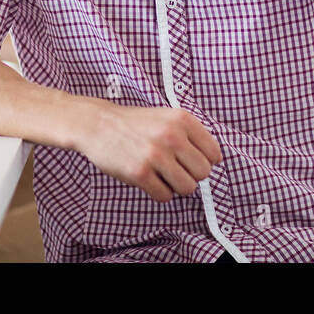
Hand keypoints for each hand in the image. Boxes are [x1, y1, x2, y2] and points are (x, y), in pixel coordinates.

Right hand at [72, 101, 222, 202]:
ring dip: (176, 186)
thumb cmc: (135, 124)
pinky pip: (165, 196)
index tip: (190, 160)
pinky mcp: (140, 173)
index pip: (214, 153)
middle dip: (191, 175)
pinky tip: (149, 179)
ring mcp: (155, 155)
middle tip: (174, 168)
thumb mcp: (167, 117)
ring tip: (162, 175)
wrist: (98, 124)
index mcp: (182, 119)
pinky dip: (159, 192)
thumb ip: (191, 134)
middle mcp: (171, 135)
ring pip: (188, 188)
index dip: (204, 161)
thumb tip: (215, 160)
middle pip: (203, 173)